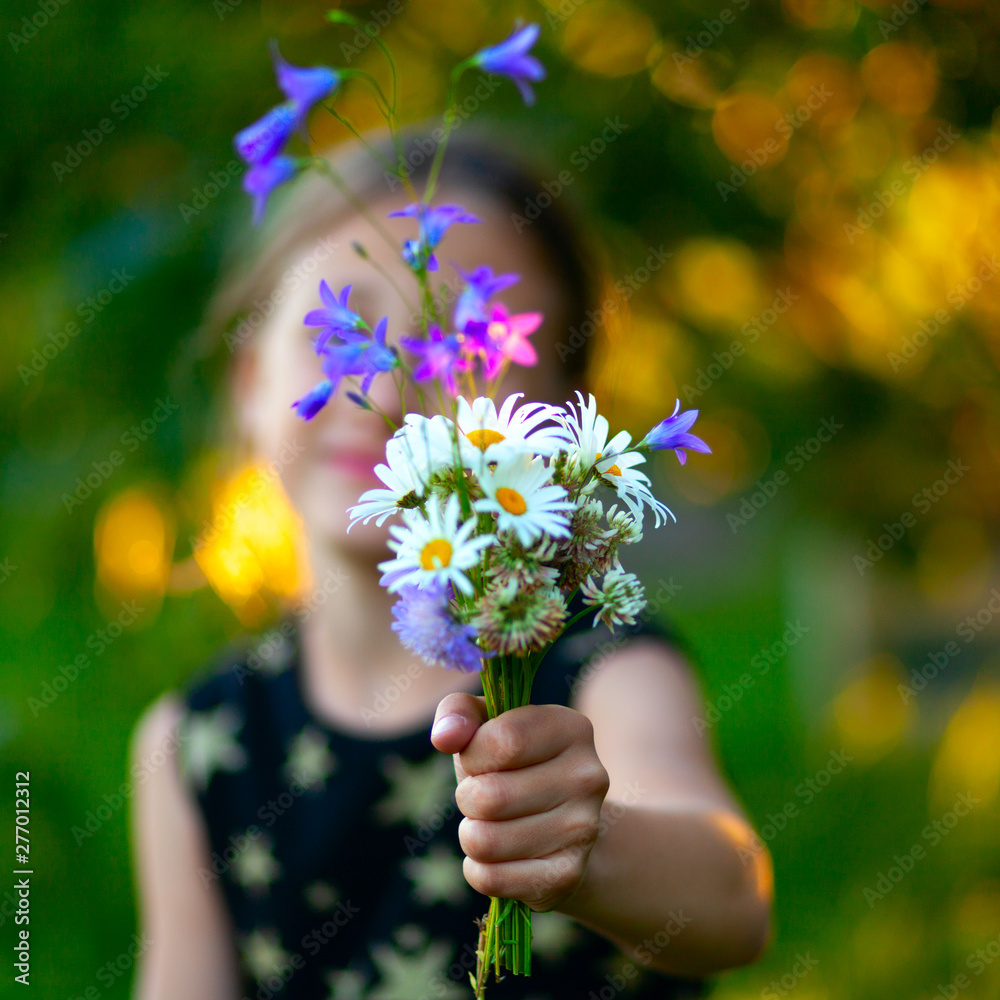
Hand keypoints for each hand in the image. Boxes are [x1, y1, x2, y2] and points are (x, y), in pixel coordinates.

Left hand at [430, 692, 609, 911]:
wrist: (564, 828)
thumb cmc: (513, 766)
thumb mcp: (487, 726)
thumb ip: (459, 711)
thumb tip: (445, 736)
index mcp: (572, 728)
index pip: (502, 741)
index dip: (473, 754)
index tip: (480, 759)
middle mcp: (588, 777)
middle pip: (489, 797)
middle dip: (468, 798)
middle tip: (482, 797)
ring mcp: (583, 830)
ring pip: (485, 841)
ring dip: (471, 835)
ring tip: (492, 824)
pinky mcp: (567, 876)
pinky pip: (490, 879)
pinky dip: (478, 869)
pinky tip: (499, 856)